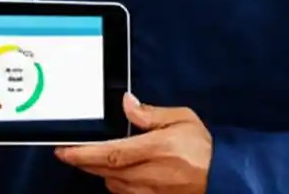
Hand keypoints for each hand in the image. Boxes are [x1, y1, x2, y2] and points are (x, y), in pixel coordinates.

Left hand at [54, 93, 211, 193]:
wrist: (225, 178)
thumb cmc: (205, 149)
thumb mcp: (182, 119)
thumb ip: (150, 114)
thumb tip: (126, 103)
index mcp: (153, 150)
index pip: (108, 154)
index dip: (81, 153)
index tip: (63, 149)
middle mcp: (147, 175)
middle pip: (103, 171)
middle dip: (82, 161)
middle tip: (68, 151)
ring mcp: (149, 193)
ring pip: (111, 184)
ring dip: (100, 172)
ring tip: (97, 158)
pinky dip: (117, 183)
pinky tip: (120, 173)